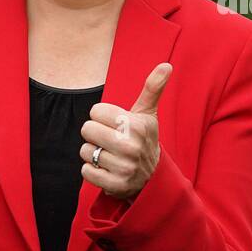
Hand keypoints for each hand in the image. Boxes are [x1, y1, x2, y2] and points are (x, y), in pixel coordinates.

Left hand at [79, 62, 171, 200]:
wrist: (152, 177)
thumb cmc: (144, 139)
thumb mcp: (148, 114)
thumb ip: (152, 88)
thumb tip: (166, 65)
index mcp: (136, 125)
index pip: (96, 111)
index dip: (101, 117)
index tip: (115, 124)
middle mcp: (130, 146)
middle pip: (87, 129)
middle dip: (94, 134)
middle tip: (109, 140)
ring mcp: (123, 167)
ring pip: (85, 151)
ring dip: (93, 153)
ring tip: (109, 155)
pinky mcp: (114, 185)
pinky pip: (85, 171)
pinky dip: (91, 170)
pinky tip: (106, 169)